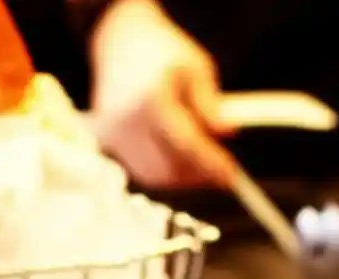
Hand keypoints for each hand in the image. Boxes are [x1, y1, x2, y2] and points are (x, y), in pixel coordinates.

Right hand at [87, 0, 236, 188]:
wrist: (120, 41)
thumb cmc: (162, 51)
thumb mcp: (197, 68)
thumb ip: (211, 104)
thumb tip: (228, 134)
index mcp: (151, 99)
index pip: (186, 144)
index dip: (211, 164)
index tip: (232, 175)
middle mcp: (126, 121)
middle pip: (168, 168)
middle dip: (198, 176)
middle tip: (221, 172)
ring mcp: (112, 134)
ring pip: (153, 175)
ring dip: (182, 177)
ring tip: (202, 163)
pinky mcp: (107, 142)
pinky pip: (140, 169)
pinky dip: (164, 170)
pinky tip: (180, 157)